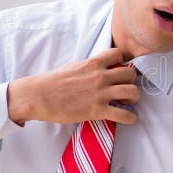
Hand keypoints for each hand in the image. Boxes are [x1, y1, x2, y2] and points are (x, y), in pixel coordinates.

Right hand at [7, 48, 138, 124]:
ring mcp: (100, 93)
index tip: (120, 70)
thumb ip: (90, 67)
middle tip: (126, 89)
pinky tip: (128, 119)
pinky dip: (131, 118)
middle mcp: (100, 76)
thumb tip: (99, 69)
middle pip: (131, 74)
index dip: (123, 62)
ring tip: (128, 103)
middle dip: (132, 81)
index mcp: (93, 63)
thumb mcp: (74, 67)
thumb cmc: (52, 82)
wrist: (38, 96)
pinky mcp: (97, 110)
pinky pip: (124, 115)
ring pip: (132, 91)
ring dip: (134, 98)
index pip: (119, 54)